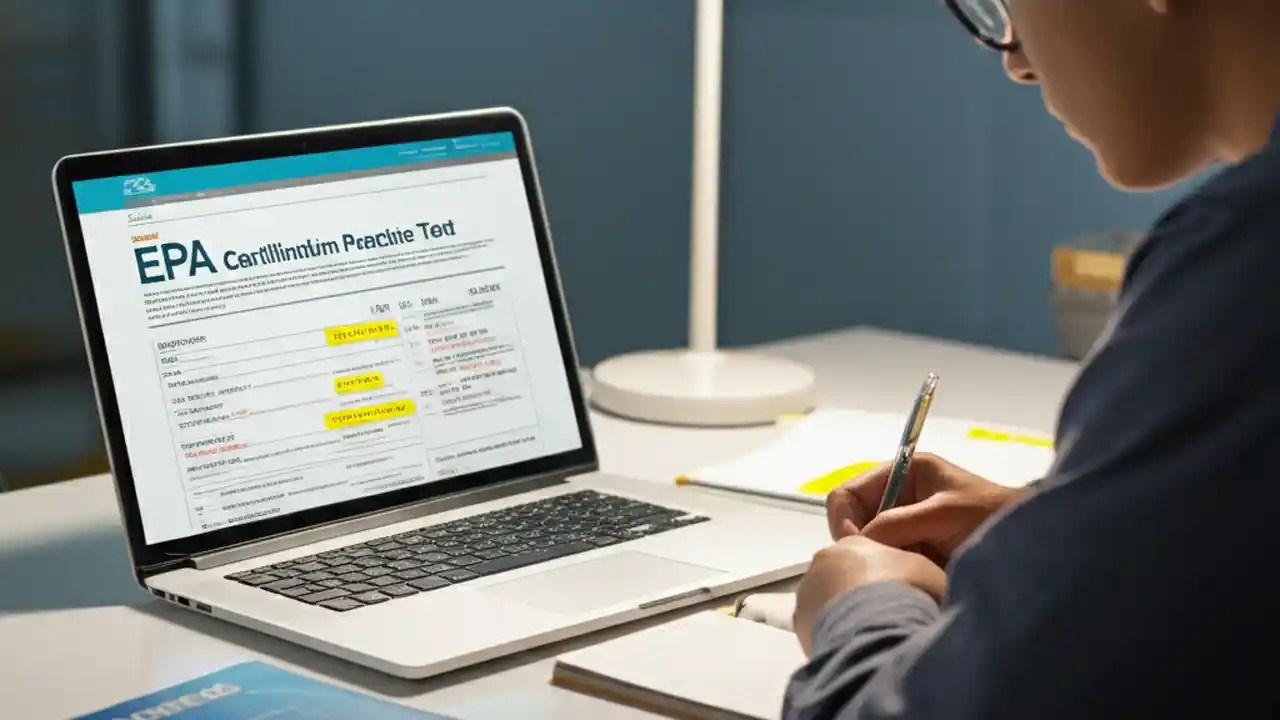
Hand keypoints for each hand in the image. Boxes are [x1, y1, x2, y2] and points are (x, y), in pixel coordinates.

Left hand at [793, 535, 945, 656]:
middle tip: (888, 617)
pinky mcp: (800, 624)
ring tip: (873, 636)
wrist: (875, 624)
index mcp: (854, 542)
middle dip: (864, 595)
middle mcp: (823, 562)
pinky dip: (838, 637)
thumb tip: (927, 589)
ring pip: (831, 604)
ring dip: (849, 617)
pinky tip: (857, 647)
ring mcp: (807, 594)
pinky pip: (824, 630)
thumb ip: (923, 574)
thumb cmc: (906, 589)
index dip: (888, 577)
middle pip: (846, 578)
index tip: (903, 596)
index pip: (868, 556)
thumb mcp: (931, 573)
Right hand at [825, 453, 1026, 562]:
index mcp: (905, 473)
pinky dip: (896, 572)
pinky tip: (913, 579)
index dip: (844, 520)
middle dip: (864, 544)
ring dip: (882, 561)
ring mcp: (909, 527)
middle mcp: (901, 498)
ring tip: (904, 572)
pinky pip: (891, 563)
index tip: (856, 548)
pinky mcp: (918, 553)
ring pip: (872, 547)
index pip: (850, 494)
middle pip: (855, 522)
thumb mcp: (943, 514)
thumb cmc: (992, 516)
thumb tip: (860, 544)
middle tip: (880, 566)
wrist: (1036, 543)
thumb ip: (898, 523)